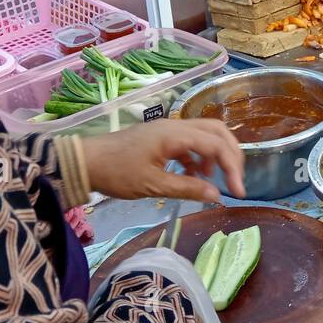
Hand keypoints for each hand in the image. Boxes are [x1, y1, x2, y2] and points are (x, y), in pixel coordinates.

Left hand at [82, 119, 244, 202]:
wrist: (84, 162)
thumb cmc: (116, 173)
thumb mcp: (153, 185)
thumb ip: (188, 189)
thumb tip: (217, 196)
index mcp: (176, 134)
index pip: (217, 145)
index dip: (233, 168)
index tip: (238, 192)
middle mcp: (176, 126)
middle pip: (217, 131)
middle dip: (231, 155)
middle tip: (235, 179)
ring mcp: (168, 130)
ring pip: (205, 134)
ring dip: (216, 155)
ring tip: (214, 180)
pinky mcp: (161, 137)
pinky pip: (191, 141)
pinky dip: (200, 157)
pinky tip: (195, 176)